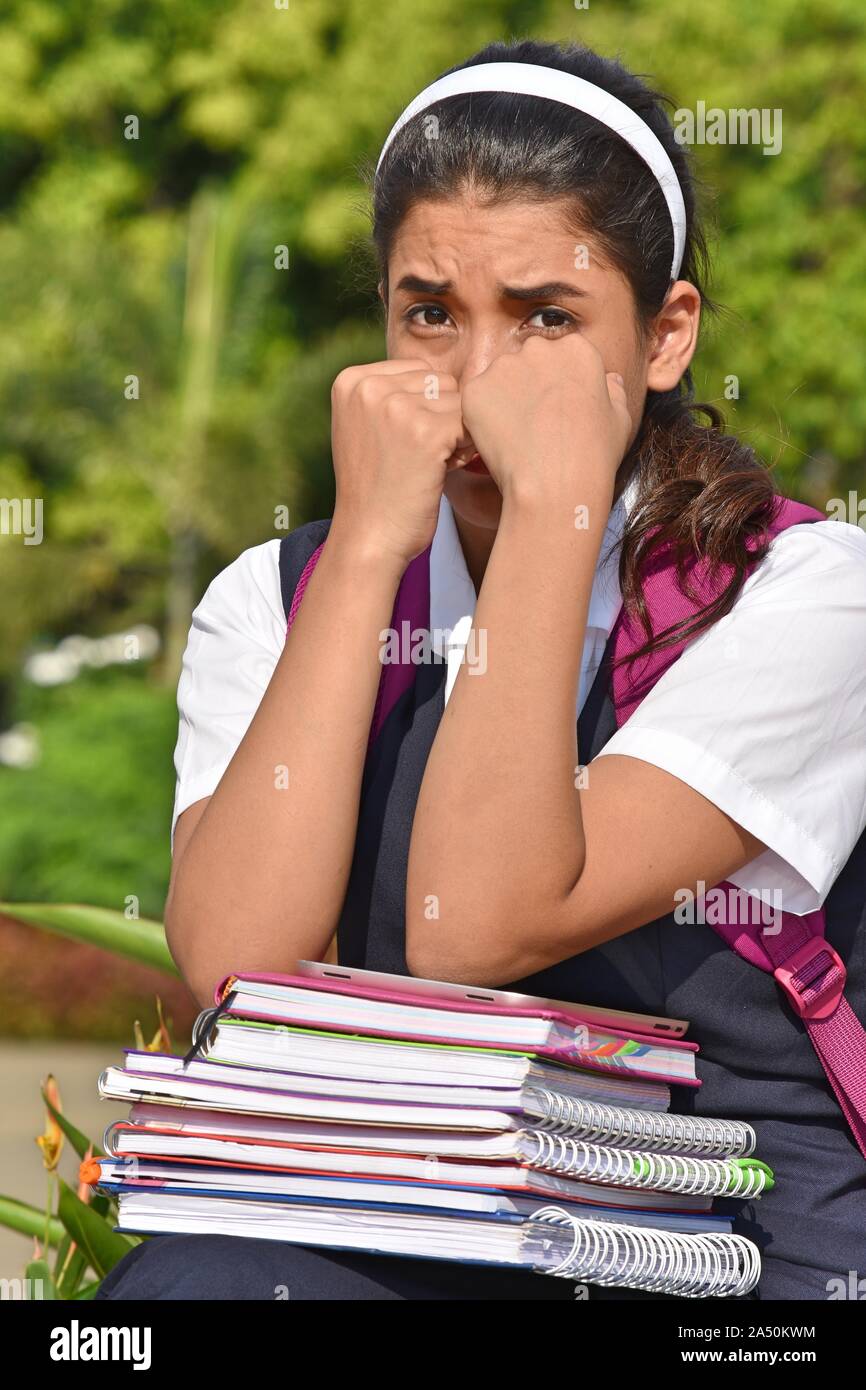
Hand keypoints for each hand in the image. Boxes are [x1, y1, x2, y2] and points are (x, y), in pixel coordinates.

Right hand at [330, 359, 469, 567]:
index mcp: (351, 380)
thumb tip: (448, 373)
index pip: (419, 370)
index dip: (425, 407)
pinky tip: (439, 472)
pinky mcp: (425, 432)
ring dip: (455, 435)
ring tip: (426, 465)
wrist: (368, 539)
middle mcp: (369, 386)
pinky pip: (469, 427)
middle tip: (418, 457)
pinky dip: (463, 452)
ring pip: (459, 403)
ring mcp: (396, 407)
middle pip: (442, 383)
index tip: (402, 442)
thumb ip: (391, 394)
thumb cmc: (375, 489)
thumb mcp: (366, 428)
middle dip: (442, 418)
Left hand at [460, 335, 632, 510]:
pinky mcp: (476, 388)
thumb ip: (614, 392)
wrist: (555, 482)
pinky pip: (476, 399)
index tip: (558, 411)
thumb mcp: (620, 420)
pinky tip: (499, 440)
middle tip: (535, 424)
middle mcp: (539, 347)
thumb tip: (610, 379)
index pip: (561, 357)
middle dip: (529, 386)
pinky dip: (482, 417)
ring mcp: (504, 366)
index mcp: (576, 349)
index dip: (558, 387)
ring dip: (504, 400)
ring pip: (500, 379)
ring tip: (516, 435)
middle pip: (528, 362)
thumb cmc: (593, 455)